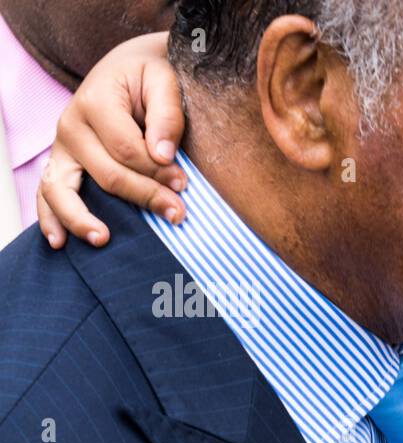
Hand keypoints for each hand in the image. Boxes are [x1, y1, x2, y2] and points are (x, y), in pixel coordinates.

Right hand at [37, 32, 187, 248]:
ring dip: (82, 218)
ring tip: (103, 239)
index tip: (186, 183)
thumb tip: (163, 153)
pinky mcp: (61, 163)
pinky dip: (50, 219)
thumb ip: (167, 113)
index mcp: (95, 102)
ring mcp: (62, 148)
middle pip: (107, 174)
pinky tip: (60, 241)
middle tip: (178, 214)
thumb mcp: (164, 80)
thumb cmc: (150, 78)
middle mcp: (71, 125)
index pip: (128, 150)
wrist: (128, 70)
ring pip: (62, 189)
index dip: (159, 171)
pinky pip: (47, 194)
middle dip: (145, 196)